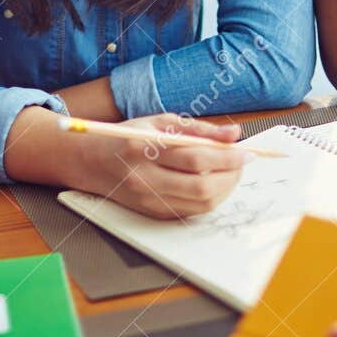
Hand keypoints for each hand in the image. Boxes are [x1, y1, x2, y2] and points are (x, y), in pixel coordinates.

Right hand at [73, 113, 248, 219]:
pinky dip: (209, 199)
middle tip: (242, 163)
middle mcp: (144, 178)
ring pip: (199, 203)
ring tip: (230, 172)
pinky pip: (190, 211)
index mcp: (144, 148)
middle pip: (201, 186)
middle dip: (231, 176)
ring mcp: (147, 200)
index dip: (227, 157)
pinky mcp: (152, 214)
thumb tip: (234, 134)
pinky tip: (213, 184)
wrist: (90, 162)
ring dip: (224, 189)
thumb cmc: (128, 137)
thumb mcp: (160, 122)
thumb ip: (199, 129)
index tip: (246, 151)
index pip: (195, 158)